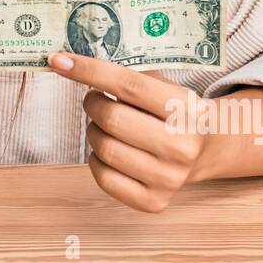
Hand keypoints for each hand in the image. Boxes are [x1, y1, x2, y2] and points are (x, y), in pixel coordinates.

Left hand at [47, 52, 207, 212]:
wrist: (202, 150)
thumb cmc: (173, 112)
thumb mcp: (164, 86)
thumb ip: (129, 74)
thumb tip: (74, 63)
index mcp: (187, 109)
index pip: (128, 84)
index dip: (89, 70)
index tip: (59, 61)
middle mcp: (182, 146)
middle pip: (112, 118)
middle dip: (92, 104)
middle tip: (94, 99)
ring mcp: (169, 178)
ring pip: (104, 148)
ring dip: (93, 131)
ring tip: (105, 125)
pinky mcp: (153, 202)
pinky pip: (103, 177)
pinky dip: (95, 159)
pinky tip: (108, 149)